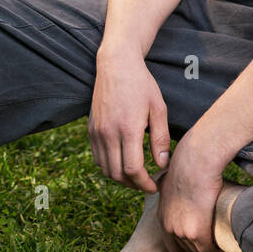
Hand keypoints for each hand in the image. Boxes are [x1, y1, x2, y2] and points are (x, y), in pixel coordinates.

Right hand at [88, 49, 170, 191]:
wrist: (116, 65)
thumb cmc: (142, 85)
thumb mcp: (158, 109)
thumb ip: (161, 139)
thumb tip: (162, 164)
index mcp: (128, 129)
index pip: (133, 170)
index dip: (144, 184)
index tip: (154, 187)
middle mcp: (109, 133)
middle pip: (118, 174)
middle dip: (134, 185)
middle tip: (147, 185)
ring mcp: (97, 132)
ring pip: (106, 169)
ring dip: (121, 179)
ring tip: (136, 177)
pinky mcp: (90, 130)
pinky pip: (98, 158)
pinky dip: (110, 167)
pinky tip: (123, 163)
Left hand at [155, 132, 224, 251]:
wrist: (196, 161)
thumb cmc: (190, 166)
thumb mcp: (176, 183)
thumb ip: (179, 194)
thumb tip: (190, 195)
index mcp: (162, 214)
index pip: (172, 242)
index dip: (187, 242)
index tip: (202, 235)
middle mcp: (168, 225)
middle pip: (185, 249)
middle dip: (200, 246)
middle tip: (215, 240)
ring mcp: (180, 230)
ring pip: (197, 251)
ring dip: (210, 248)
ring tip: (222, 240)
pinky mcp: (194, 232)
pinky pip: (208, 251)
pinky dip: (217, 250)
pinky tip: (225, 242)